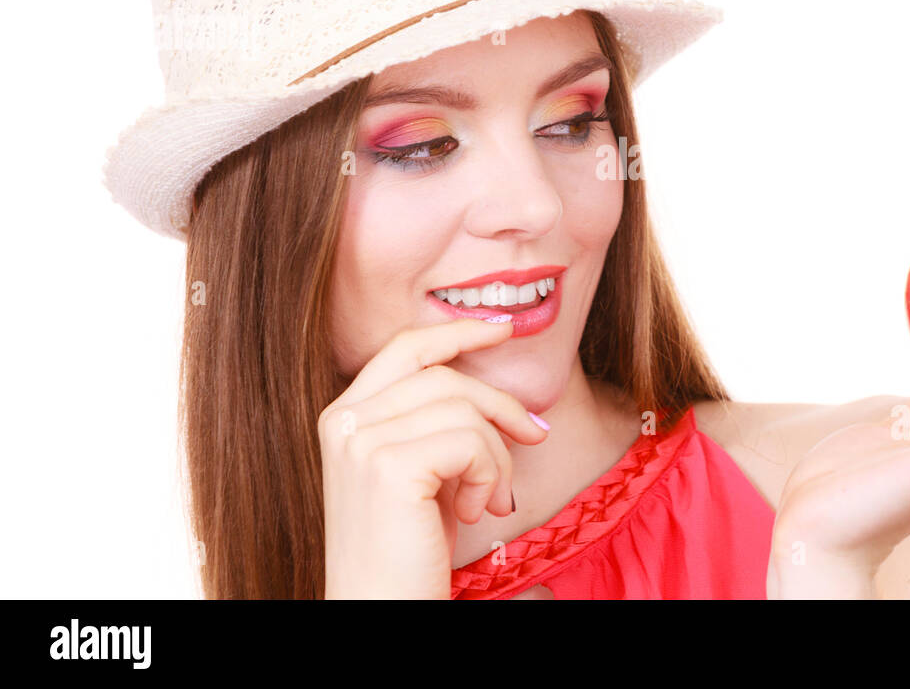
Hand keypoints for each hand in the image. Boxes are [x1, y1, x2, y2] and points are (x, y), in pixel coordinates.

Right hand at [317, 317, 549, 598]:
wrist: (381, 609)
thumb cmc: (410, 549)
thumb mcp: (424, 470)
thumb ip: (439, 423)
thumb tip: (498, 393)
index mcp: (345, 415)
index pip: (407, 348)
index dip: (459, 331)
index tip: (504, 329)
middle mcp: (344, 420)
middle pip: (445, 374)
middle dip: (501, 403)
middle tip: (534, 436)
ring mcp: (361, 440)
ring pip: (464, 408)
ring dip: (497, 454)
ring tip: (492, 499)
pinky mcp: (387, 466)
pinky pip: (470, 441)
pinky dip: (489, 475)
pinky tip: (475, 512)